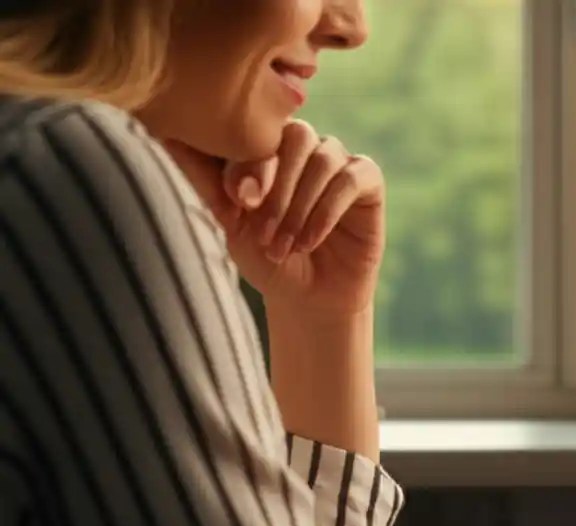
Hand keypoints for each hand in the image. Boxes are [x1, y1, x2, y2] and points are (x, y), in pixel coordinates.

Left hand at [164, 120, 385, 317]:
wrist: (308, 297)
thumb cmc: (265, 256)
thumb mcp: (228, 219)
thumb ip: (203, 177)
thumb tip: (160, 131)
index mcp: (270, 145)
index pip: (260, 130)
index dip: (249, 163)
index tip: (238, 205)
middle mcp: (305, 145)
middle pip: (295, 135)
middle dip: (277, 186)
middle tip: (262, 232)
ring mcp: (338, 160)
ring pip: (323, 157)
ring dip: (300, 205)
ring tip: (285, 246)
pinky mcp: (368, 181)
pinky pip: (351, 177)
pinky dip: (327, 210)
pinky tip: (310, 241)